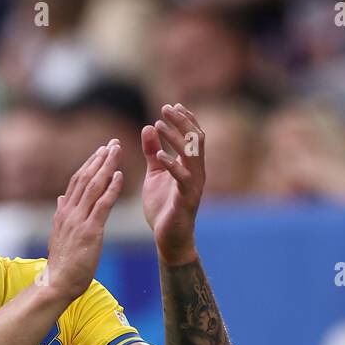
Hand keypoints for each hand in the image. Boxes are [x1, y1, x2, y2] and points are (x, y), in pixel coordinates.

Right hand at [45, 140, 123, 302]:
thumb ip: (61, 215)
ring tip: (116, 151)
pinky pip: (102, 205)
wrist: (57, 282)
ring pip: (93, 187)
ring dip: (106, 166)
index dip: (89, 165)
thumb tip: (61, 199)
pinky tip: (119, 176)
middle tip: (112, 144)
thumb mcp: (59, 235)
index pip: (77, 182)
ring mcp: (79, 221)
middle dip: (100, 159)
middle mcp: (70, 212)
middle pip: (85, 178)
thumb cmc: (62, 263)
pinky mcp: (89, 232)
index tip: (100, 151)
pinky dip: (110, 189)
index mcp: (64, 212)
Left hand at [142, 103, 204, 264]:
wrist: (169, 239)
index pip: (193, 136)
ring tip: (159, 124)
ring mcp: (194, 186)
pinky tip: (159, 155)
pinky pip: (182, 179)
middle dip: (182, 122)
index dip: (184, 119)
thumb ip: (153, 152)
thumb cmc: (163, 207)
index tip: (171, 105)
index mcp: (190, 165)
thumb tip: (148, 128)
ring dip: (176, 138)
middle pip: (195, 140)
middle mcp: (196, 173)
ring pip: (191, 155)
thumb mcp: (155, 174)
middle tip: (166, 108)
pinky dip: (171, 165)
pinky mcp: (187, 200)